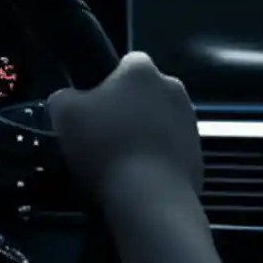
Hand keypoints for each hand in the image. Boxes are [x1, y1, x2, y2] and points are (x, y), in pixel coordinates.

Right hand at [48, 52, 202, 204]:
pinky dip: (156, 159)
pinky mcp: (199, 154)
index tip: (91, 108)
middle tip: (102, 135)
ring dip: (143, 134)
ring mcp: (190, 121)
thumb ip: (63, 97)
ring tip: (119, 161)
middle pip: (142, 93)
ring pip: (158, 121)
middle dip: (127, 108)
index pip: (122, 63)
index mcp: (141, 69)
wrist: (149, 199)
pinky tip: (137, 178)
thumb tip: (69, 99)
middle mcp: (172, 87)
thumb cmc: (105, 146)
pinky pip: (170, 150)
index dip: (104, 84)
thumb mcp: (63, 114)